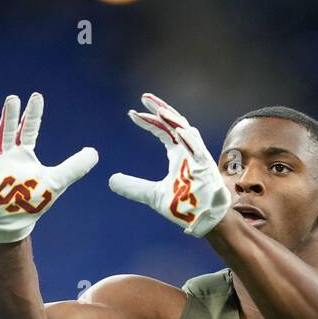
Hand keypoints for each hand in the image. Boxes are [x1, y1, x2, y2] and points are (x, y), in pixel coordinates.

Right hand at [0, 92, 98, 243]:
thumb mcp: (57, 182)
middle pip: (7, 133)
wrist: (16, 223)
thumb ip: (74, 167)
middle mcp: (7, 158)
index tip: (36, 96)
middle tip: (13, 98)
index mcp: (23, 154)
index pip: (28, 129)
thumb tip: (94, 153)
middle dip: (10, 117)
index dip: (33, 114)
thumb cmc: (33, 199)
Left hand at [108, 93, 230, 237]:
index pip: (162, 131)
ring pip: (187, 130)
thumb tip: (111, 181)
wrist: (202, 221)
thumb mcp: (152, 195)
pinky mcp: (206, 167)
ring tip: (158, 109)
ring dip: (174, 119)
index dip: (148, 122)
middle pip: (174, 123)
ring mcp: (198, 157)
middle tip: (144, 97)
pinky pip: (198, 149)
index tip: (131, 114)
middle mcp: (188, 151)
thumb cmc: (184, 207)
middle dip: (160, 108)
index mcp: (178, 155)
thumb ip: (133, 187)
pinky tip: (176, 131)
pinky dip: (188, 139)